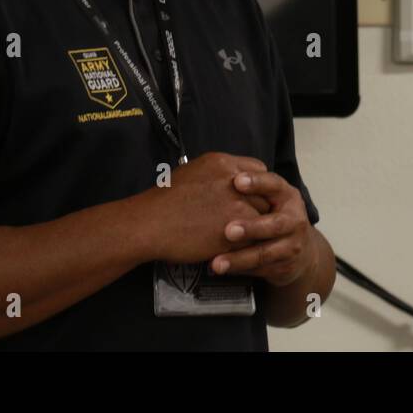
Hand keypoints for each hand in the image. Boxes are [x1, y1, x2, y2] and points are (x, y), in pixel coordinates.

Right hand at [139, 152, 272, 264]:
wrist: (147, 224)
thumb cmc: (163, 201)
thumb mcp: (192, 172)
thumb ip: (218, 175)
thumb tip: (232, 180)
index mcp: (223, 163)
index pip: (259, 170)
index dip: (258, 185)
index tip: (252, 196)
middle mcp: (234, 182)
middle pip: (265, 194)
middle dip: (259, 206)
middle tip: (253, 219)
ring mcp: (236, 206)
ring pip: (262, 218)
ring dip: (257, 228)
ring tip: (248, 236)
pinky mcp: (234, 231)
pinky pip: (253, 239)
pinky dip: (249, 245)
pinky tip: (239, 248)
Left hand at [209, 171, 313, 287]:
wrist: (300, 251)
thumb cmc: (274, 217)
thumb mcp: (269, 199)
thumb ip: (251, 189)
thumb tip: (219, 171)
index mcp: (288, 196)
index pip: (275, 185)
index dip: (257, 183)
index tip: (236, 181)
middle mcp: (294, 220)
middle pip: (275, 224)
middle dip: (251, 228)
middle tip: (228, 230)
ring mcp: (292, 245)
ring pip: (265, 253)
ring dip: (239, 258)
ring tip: (216, 262)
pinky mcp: (285, 267)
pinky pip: (260, 270)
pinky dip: (240, 270)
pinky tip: (222, 269)